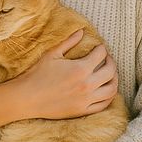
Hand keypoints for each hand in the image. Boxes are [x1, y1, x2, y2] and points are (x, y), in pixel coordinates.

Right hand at [0, 30, 116, 125]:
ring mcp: (86, 100)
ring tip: (110, 74)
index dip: (101, 48)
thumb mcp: (52, 54)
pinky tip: (105, 90)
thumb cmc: (37, 74)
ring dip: (114, 79)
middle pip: (110, 71)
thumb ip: (69, 42)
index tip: (99, 47)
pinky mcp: (82, 110)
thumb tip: (81, 31)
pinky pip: (103, 104)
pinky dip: (108, 96)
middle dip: (111, 62)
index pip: (100, 55)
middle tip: (107, 58)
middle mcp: (87, 85)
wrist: (27, 98)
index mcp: (80, 69)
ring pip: (111, 89)